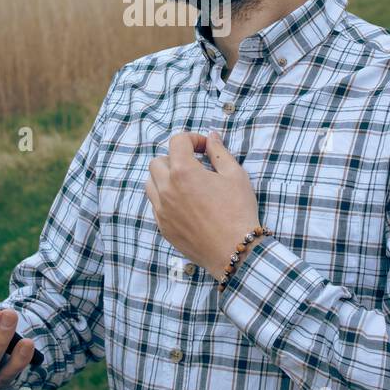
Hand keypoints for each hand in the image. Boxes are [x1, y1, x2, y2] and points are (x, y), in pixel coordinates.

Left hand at [145, 130, 260, 275]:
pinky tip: (186, 205)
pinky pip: (155, 206)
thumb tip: (210, 137)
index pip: (177, 142)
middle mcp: (166, 189)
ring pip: (150, 184)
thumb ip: (219, 152)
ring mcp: (162, 210)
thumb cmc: (238, 211)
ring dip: (165, 178)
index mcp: (183, 172)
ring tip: (186, 185)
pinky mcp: (163, 227)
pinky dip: (165, 199)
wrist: (235, 251)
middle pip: (158, 162)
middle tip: (195, 167)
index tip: (204, 148)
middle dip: (175, 158)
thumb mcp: (235, 175)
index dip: (192, 139)